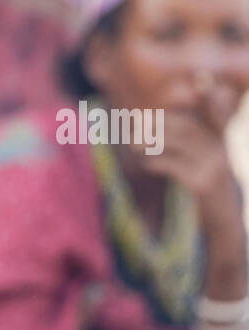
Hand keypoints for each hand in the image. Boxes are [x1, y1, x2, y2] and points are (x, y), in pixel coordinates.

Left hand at [145, 101, 243, 242]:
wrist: (223, 225)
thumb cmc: (208, 193)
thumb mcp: (206, 165)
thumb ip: (193, 144)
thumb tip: (159, 126)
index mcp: (222, 142)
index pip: (216, 112)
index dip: (209, 95)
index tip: (200, 77)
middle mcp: (221, 151)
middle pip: (189, 126)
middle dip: (160, 122)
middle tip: (135, 121)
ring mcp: (214, 168)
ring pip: (182, 142)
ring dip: (153, 139)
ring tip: (132, 142)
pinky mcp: (203, 185)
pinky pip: (176, 166)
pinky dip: (157, 162)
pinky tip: (145, 162)